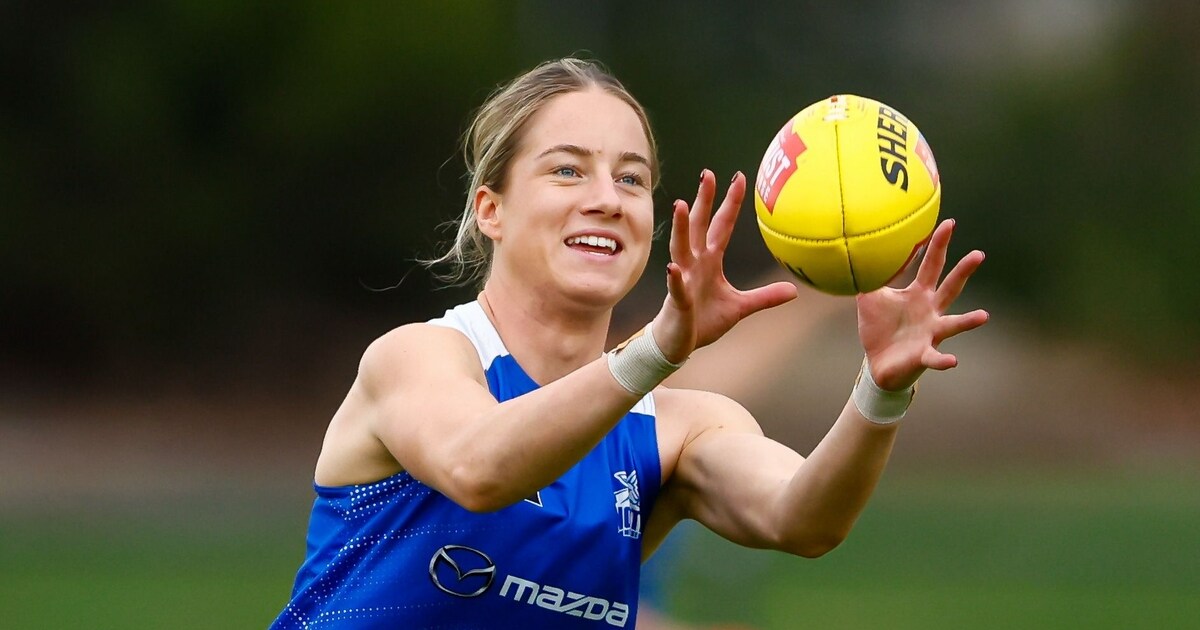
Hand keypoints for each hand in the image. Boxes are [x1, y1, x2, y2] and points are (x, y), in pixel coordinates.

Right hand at [652, 170, 798, 362]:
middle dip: (703, 201)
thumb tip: (794, 290)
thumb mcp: (740, 307)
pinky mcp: (678, 301)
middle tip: (707, 174)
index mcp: (710, 261)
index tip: (737, 177)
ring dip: (681, 228)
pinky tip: (674, 267)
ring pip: (682, 248)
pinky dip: (675, 277)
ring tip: (681, 204)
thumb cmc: (703, 321)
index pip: (721, 226)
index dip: (730, 202)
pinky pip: (677, 287)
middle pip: (699, 226)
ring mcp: (684, 280)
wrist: (678, 343)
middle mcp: (695, 264)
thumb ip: (765, 297)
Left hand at [856, 218, 988, 390]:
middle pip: (951, 287)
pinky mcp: (924, 355)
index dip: (938, 244)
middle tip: (978, 254)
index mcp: (919, 294)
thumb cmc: (878, 328)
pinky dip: (944, 360)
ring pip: (953, 324)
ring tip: (984, 316)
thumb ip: (869, 275)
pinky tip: (953, 361)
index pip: (931, 264)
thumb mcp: (869, 297)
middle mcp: (931, 311)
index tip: (949, 223)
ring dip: (968, 321)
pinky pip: (935, 358)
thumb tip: (857, 250)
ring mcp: (931, 333)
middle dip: (964, 271)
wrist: (878, 363)